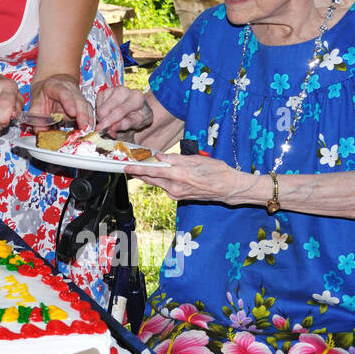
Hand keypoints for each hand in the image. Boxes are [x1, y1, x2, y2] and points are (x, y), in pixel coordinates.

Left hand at [30, 74, 93, 128]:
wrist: (50, 84)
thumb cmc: (43, 93)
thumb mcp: (35, 103)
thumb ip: (36, 117)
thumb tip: (40, 131)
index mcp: (55, 86)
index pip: (63, 93)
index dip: (69, 102)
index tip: (72, 113)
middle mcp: (69, 89)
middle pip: (78, 100)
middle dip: (82, 114)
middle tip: (84, 126)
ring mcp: (78, 95)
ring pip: (86, 105)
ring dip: (88, 118)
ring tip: (88, 129)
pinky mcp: (82, 103)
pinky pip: (88, 110)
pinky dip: (90, 119)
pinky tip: (90, 127)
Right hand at [95, 84, 153, 135]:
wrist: (138, 108)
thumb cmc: (138, 116)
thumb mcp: (137, 123)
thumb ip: (125, 125)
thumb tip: (112, 127)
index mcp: (136, 98)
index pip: (118, 111)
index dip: (108, 121)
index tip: (100, 129)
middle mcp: (124, 90)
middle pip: (104, 109)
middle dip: (103, 121)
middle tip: (108, 129)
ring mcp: (113, 89)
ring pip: (98, 107)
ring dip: (102, 117)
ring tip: (111, 121)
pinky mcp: (104, 91)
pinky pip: (96, 105)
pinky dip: (100, 113)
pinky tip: (108, 114)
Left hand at [124, 152, 256, 203]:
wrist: (229, 188)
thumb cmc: (217, 171)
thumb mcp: (196, 160)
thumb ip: (176, 158)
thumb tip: (160, 157)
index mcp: (179, 176)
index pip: (153, 171)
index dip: (137, 169)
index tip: (125, 166)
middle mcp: (176, 188)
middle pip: (151, 179)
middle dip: (138, 172)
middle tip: (127, 165)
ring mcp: (177, 194)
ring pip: (157, 183)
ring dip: (148, 175)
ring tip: (139, 167)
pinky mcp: (180, 197)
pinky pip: (165, 186)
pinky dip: (159, 179)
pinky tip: (157, 173)